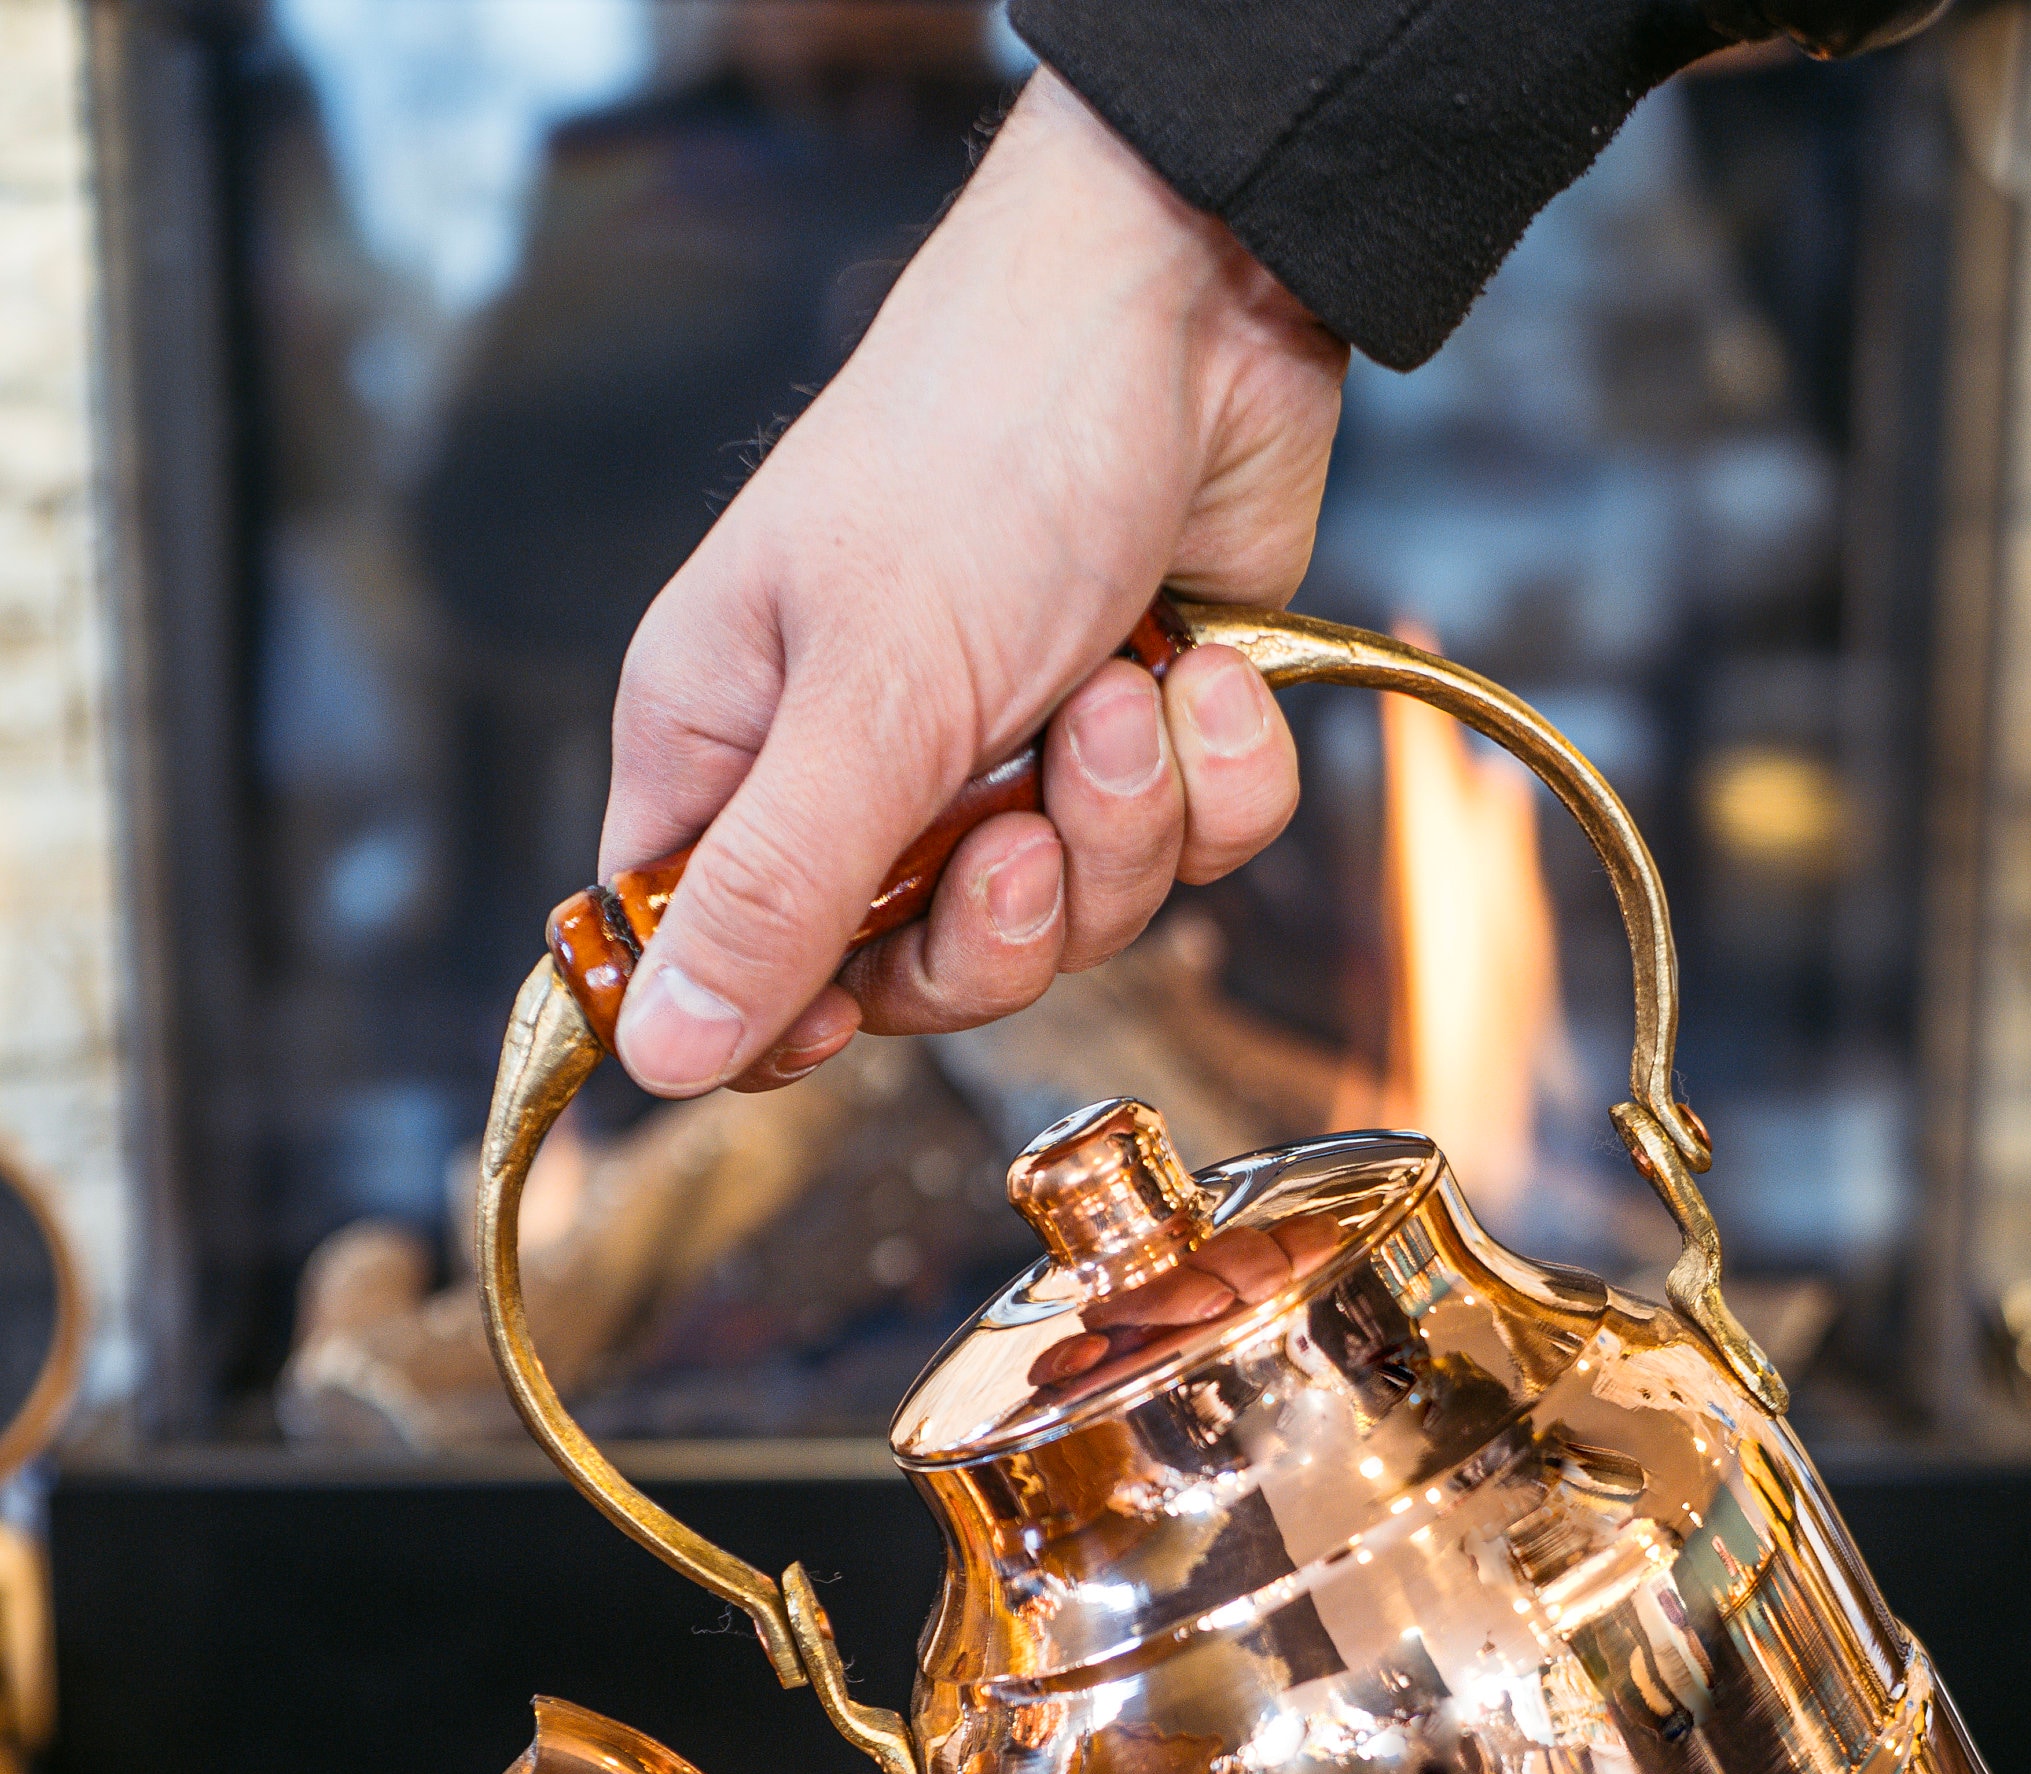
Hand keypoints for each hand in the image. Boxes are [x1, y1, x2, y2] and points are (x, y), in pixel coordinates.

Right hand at [599, 68, 1345, 1096]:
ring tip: (1118, 691)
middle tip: (1022, 813)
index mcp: (733, 741)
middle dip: (1001, 918)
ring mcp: (1004, 757)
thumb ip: (771, 894)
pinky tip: (1195, 671)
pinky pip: (1189, 859)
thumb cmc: (985, 446)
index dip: (777, 1015)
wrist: (1194, 303)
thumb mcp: (864, 697)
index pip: (708, 956)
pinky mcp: (1135, 746)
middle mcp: (860, 766)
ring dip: (1120, 825)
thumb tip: (662, 1059)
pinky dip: (1213, 778)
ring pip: (1070, 927)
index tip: (841, 1019)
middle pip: (913, 979)